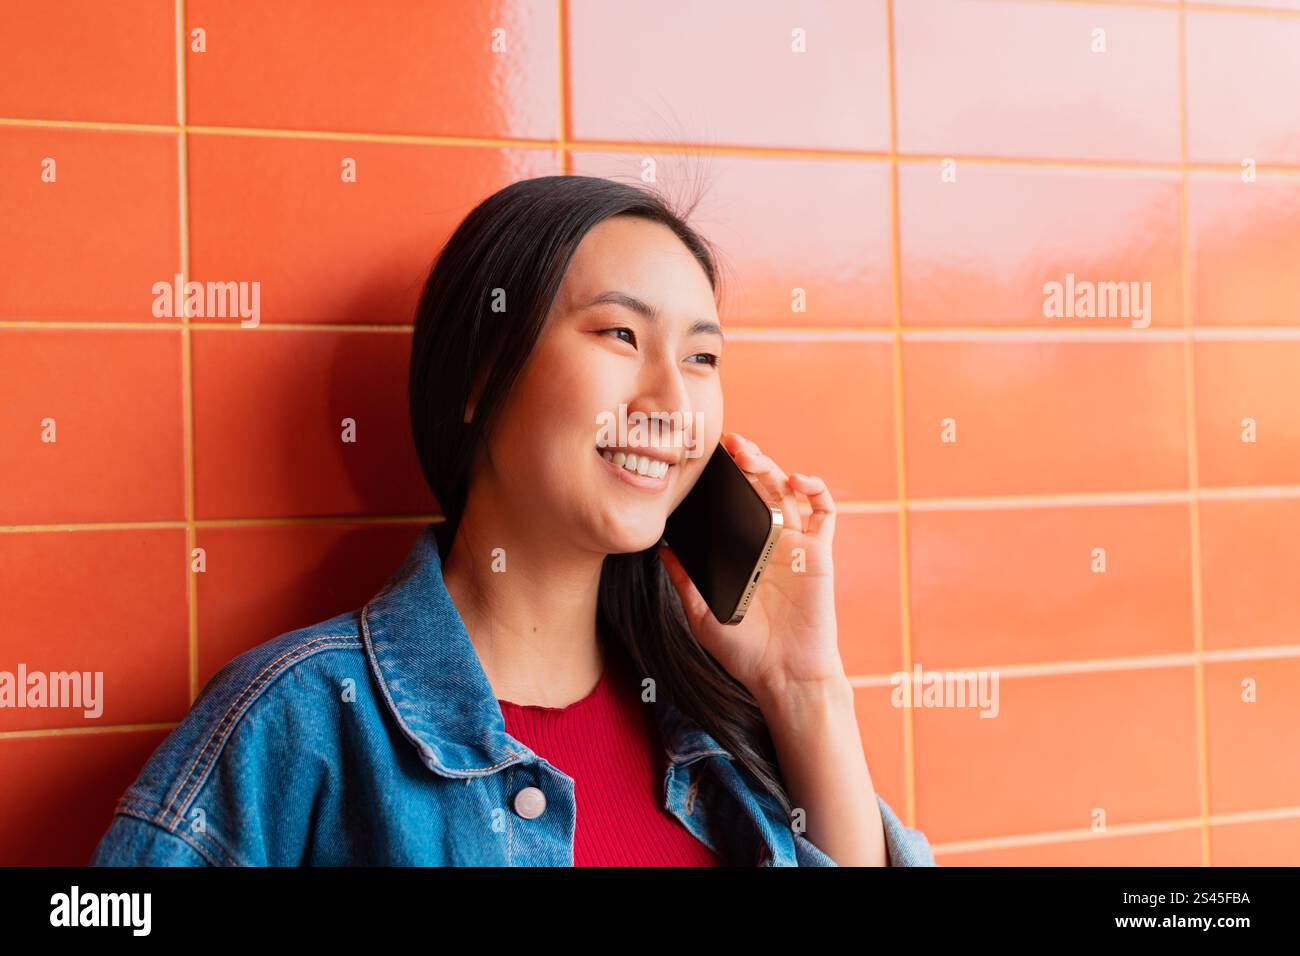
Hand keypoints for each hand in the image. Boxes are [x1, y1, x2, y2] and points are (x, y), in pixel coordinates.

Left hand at [657, 432, 844, 701]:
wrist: (783, 675)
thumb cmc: (745, 651)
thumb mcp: (703, 614)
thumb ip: (685, 581)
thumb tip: (661, 550)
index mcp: (742, 550)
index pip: (734, 502)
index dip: (724, 479)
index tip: (702, 461)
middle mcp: (769, 541)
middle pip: (760, 487)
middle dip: (745, 461)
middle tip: (727, 444)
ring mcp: (796, 544)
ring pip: (788, 491)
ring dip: (771, 466)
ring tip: (749, 455)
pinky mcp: (819, 553)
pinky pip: (825, 512)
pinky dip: (815, 489)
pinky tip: (798, 480)